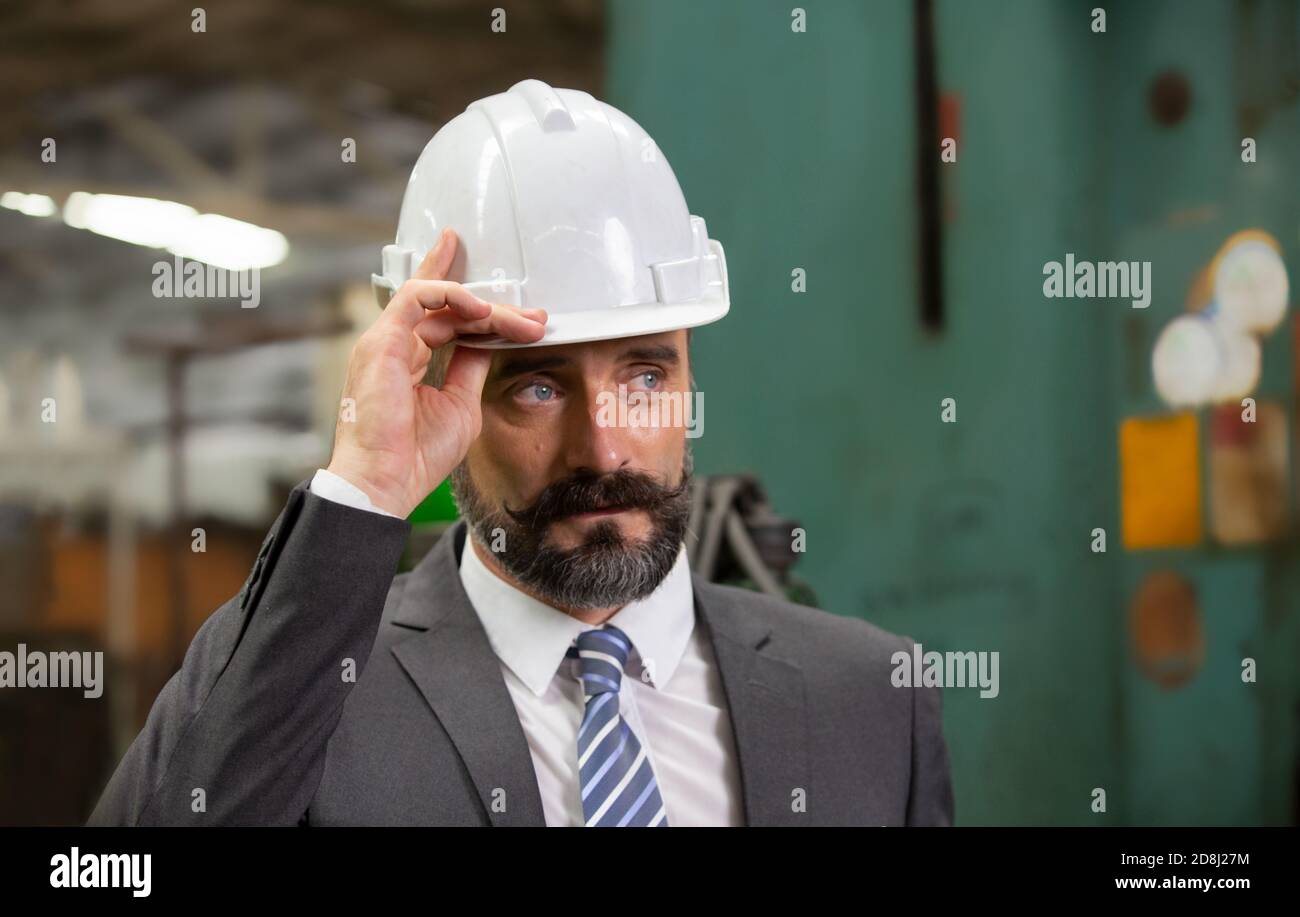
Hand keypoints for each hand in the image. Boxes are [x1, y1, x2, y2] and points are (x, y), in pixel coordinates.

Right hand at [326, 229, 545, 516]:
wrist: (388, 482)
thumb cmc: (416, 454)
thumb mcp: (460, 404)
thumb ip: (470, 368)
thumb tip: (489, 342)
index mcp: (409, 360)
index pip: (444, 318)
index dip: (481, 309)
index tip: (526, 319)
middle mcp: (394, 345)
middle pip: (448, 309)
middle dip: (496, 310)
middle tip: (535, 319)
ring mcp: (385, 340)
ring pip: (438, 300)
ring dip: (483, 305)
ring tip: (518, 320)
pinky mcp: (381, 340)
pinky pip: (415, 297)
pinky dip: (449, 295)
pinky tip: (482, 309)